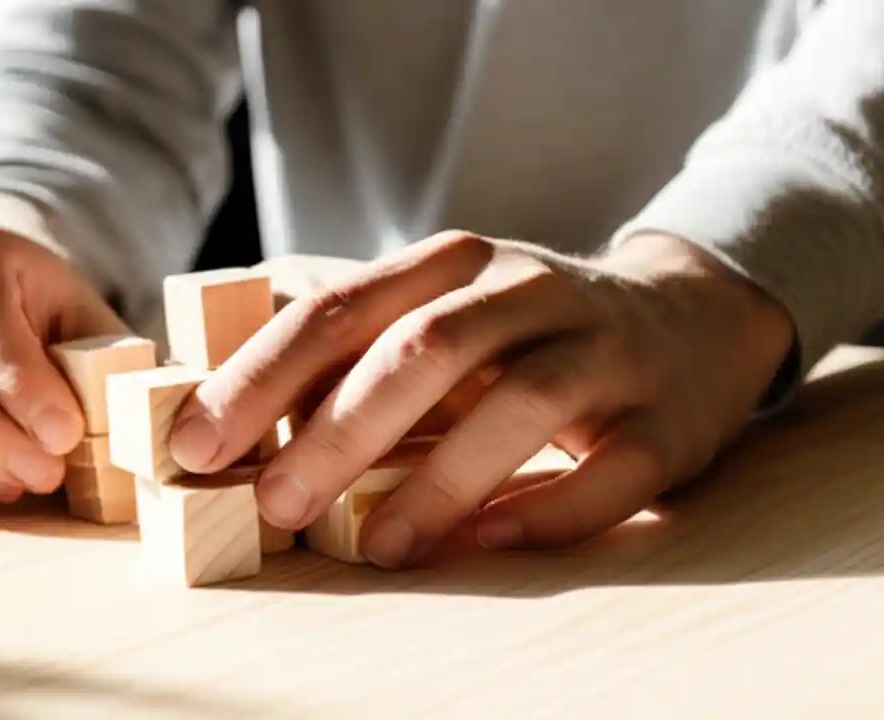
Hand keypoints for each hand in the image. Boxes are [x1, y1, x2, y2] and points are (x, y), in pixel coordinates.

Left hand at [168, 231, 792, 567]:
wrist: (688, 318)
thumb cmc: (527, 331)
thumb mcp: (442, 309)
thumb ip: (351, 345)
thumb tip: (220, 404)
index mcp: (452, 267)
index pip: (340, 309)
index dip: (262, 377)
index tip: (196, 443)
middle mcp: (525, 295)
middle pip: (423, 349)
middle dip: (338, 429)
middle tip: (274, 501)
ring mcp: (600, 355)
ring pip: (520, 405)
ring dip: (439, 480)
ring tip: (379, 547)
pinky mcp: (661, 423)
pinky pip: (608, 471)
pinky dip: (545, 510)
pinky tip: (485, 542)